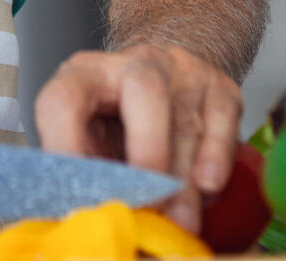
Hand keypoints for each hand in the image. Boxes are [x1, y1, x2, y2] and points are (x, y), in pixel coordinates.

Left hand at [34, 43, 243, 232]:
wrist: (164, 82)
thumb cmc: (118, 119)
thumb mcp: (89, 139)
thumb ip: (84, 170)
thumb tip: (80, 216)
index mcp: (84, 75)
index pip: (63, 99)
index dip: (66, 147)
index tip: (78, 196)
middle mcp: (133, 64)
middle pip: (143, 90)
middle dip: (147, 152)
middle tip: (148, 206)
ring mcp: (181, 71)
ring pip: (185, 118)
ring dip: (182, 179)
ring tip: (179, 222)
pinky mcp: (219, 86)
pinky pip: (222, 120)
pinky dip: (216, 157)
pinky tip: (207, 187)